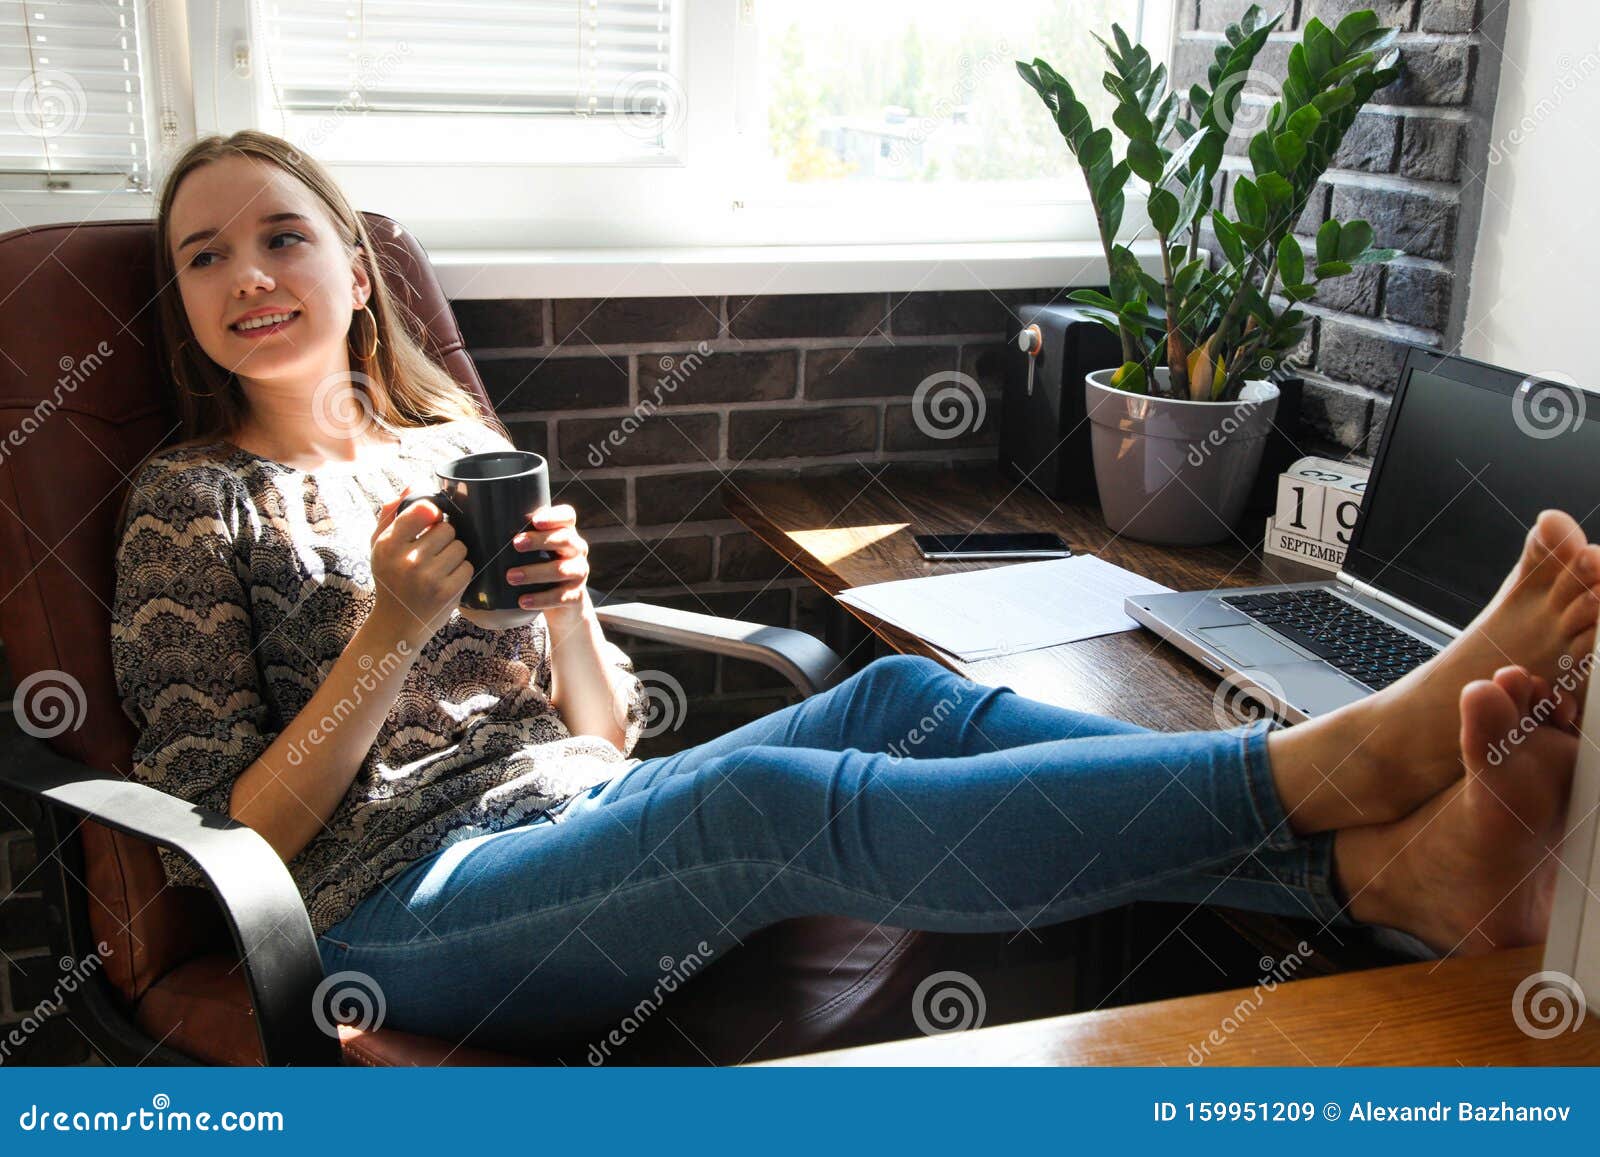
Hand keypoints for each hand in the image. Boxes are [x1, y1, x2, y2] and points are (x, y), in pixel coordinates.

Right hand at [368, 484, 472, 646]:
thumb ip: (393, 513)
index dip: (434, 513)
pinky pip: (468, 567)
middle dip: (445, 538)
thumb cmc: (389, 579)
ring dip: (455, 554)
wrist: (395, 625)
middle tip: (433, 551)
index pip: (425, 510)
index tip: (432, 521)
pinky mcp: (447, 592)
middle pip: (448, 529)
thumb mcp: (379, 546)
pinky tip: (446, 580)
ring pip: (461, 547)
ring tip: (439, 566)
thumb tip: (415, 484)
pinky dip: (461, 572)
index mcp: (388, 544)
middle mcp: (407, 560)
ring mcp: (429, 578)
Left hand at [507, 503, 590, 626]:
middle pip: (565, 539)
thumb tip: (478, 524)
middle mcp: (577, 550)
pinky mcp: (577, 596)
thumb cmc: (541, 569)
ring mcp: (579, 573)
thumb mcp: (536, 551)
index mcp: (567, 533)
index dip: (554, 516)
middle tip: (515, 543)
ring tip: (510, 577)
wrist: (564, 605)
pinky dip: (540, 599)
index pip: (567, 516)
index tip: (533, 520)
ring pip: (561, 569)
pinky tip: (523, 601)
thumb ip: (520, 537)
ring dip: (534, 572)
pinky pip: (561, 596)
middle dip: (539, 540)